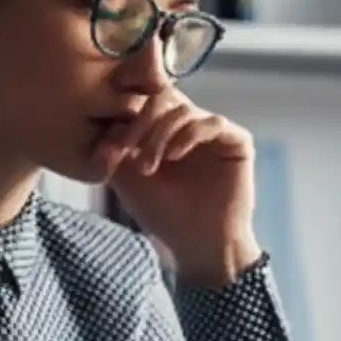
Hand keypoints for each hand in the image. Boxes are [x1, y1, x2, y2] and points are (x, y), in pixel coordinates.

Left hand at [94, 86, 261, 287]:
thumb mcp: (126, 179)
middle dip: (141, 122)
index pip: (144, 102)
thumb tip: (104, 119)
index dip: (125, 116)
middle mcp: (191, 126)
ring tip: (149, 166)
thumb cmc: (164, 215)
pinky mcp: (237, 141)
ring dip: (160, 134)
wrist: (199, 244)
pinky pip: (213, 122)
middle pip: (163, 97)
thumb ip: (113, 147)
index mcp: (166, 130)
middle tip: (128, 150)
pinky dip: (189, 134)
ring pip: (183, 109)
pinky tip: (174, 155)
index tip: (112, 147)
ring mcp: (214, 133)